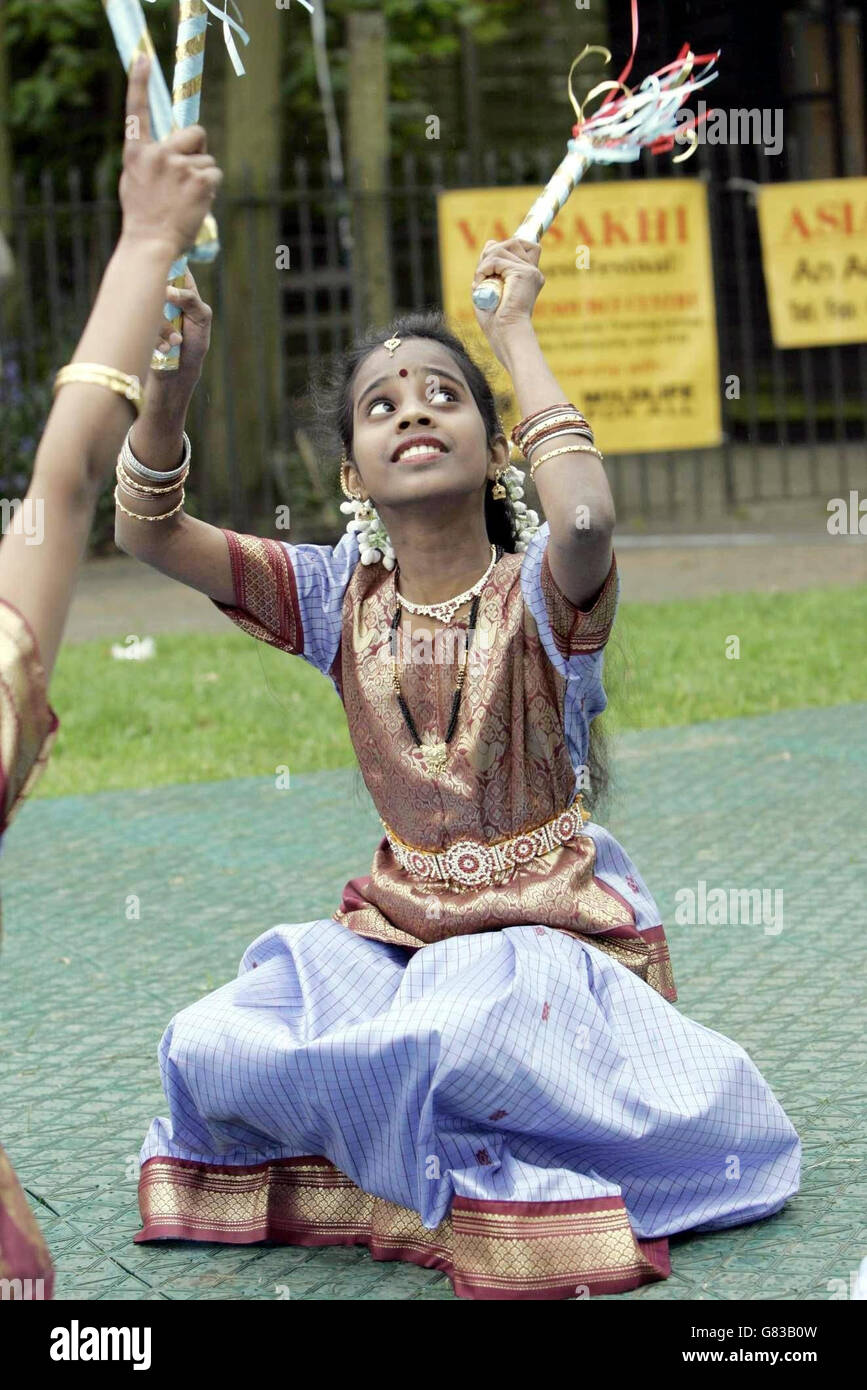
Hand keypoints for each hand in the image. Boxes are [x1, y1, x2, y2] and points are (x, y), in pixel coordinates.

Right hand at [118, 56, 222, 258]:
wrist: (151, 244)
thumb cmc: (144, 217)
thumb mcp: (135, 181)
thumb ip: (150, 159)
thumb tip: (168, 147)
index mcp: (137, 153)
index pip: (136, 111)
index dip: (138, 81)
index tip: (142, 57)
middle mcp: (157, 154)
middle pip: (194, 133)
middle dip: (199, 148)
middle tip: (190, 172)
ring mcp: (179, 165)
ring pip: (207, 159)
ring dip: (203, 176)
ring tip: (187, 199)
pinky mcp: (199, 179)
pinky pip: (215, 174)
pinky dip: (211, 188)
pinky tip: (196, 203)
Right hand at [153, 269, 212, 392]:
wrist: (179, 371)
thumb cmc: (195, 341)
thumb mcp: (202, 318)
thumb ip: (191, 300)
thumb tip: (168, 290)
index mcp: (182, 285)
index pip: (174, 263)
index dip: (168, 262)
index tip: (169, 274)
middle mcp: (163, 292)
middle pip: (156, 281)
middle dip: (164, 299)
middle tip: (169, 308)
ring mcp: (150, 307)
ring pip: (150, 305)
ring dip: (165, 327)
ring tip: (178, 340)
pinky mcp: (139, 323)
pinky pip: (144, 324)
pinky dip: (158, 338)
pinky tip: (167, 348)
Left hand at [472, 237, 544, 354]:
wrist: (506, 335)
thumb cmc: (497, 322)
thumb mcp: (490, 289)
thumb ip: (491, 266)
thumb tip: (490, 242)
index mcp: (528, 276)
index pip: (521, 245)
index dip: (503, 248)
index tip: (489, 267)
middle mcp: (532, 272)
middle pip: (511, 242)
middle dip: (489, 255)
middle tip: (482, 278)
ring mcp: (529, 271)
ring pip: (501, 248)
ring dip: (484, 264)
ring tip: (481, 283)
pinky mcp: (522, 273)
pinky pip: (495, 259)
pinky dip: (482, 270)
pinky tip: (480, 285)